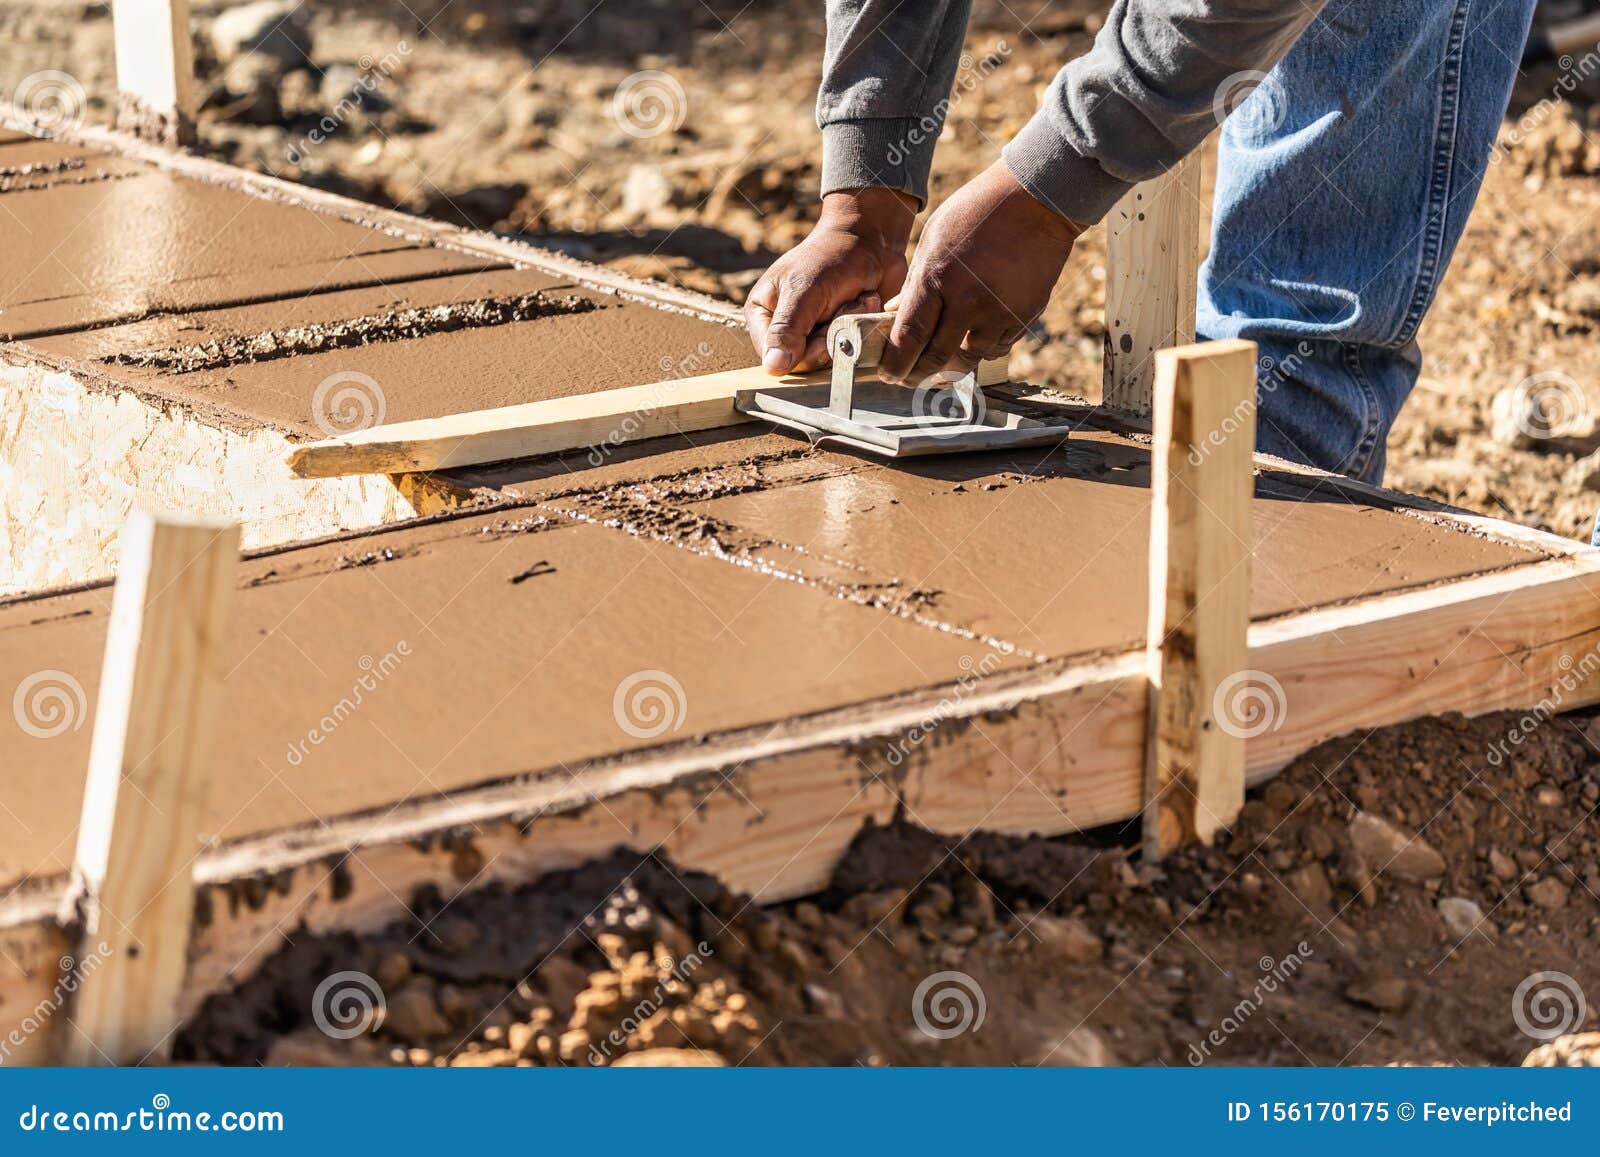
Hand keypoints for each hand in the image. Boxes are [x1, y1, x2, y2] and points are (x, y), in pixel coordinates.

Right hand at [745, 187, 915, 373]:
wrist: (870, 240)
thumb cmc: (830, 257)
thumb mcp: (803, 290)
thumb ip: (787, 329)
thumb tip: (772, 368)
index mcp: (763, 315)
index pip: (773, 358)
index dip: (799, 353)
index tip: (822, 333)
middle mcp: (785, 329)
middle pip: (804, 363)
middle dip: (830, 336)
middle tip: (842, 304)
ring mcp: (814, 335)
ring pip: (830, 358)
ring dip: (848, 329)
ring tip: (855, 299)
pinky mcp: (840, 336)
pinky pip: (851, 351)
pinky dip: (862, 329)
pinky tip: (864, 304)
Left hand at [879, 160, 1082, 384]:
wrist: (1037, 200)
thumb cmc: (978, 211)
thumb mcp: (935, 239)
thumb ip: (915, 281)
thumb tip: (894, 313)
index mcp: (936, 279)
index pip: (909, 338)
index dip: (895, 364)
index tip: (888, 374)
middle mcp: (967, 302)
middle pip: (936, 359)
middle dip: (917, 375)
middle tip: (908, 377)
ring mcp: (998, 313)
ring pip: (967, 361)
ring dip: (949, 366)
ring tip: (938, 363)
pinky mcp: (1022, 317)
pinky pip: (996, 348)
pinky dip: (980, 349)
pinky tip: (972, 339)